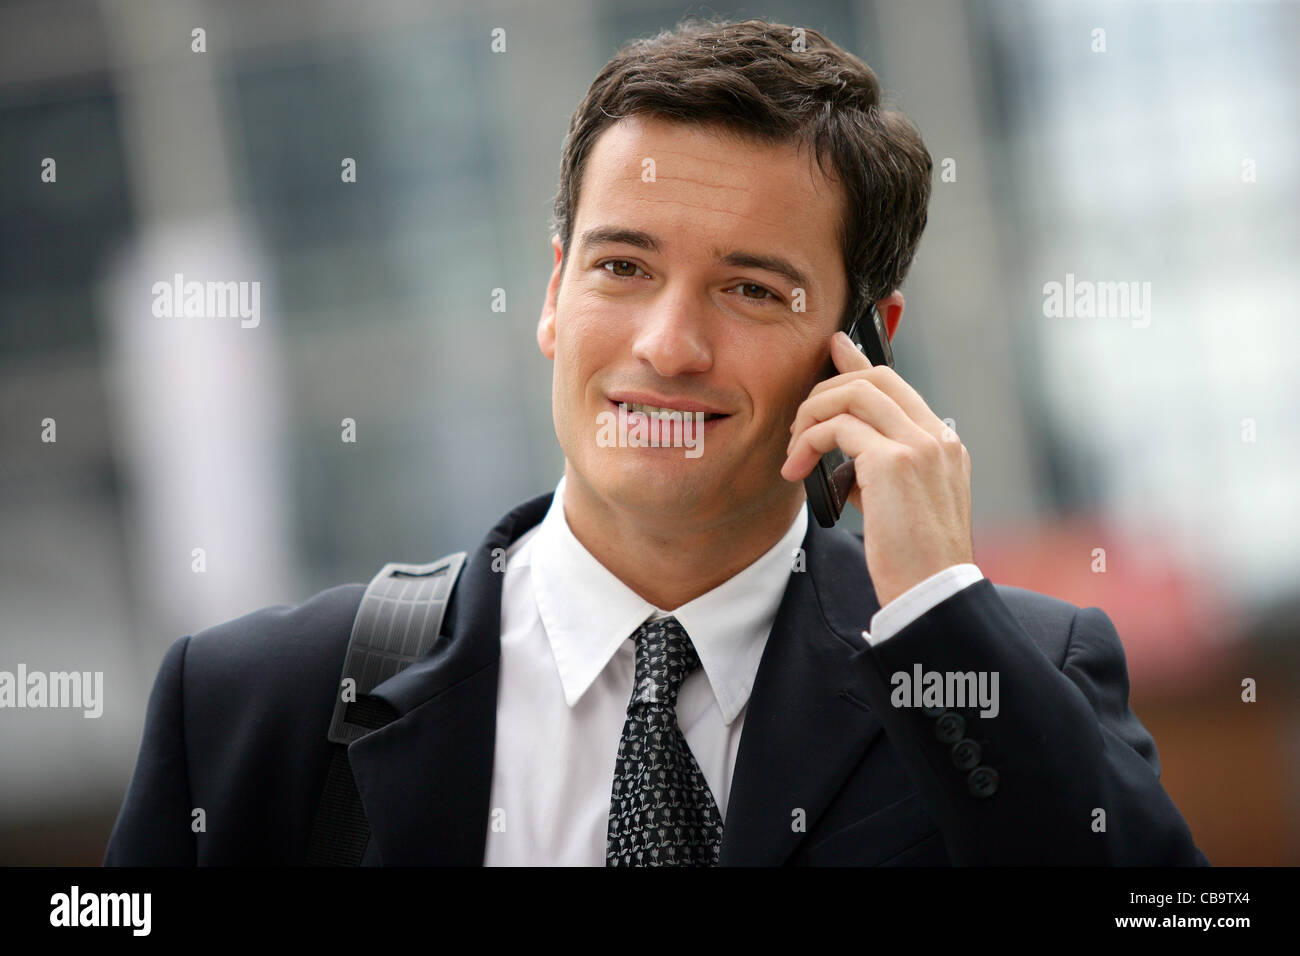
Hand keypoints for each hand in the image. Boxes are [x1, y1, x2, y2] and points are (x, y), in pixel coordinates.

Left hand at [780, 331, 973, 607]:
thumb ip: (878, 470)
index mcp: (945, 445)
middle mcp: (938, 437)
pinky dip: (810, 441)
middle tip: (798, 425)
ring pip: (854, 393)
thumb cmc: (913, 561)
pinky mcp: (894, 462)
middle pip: (875, 379)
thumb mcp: (899, 504)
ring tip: (794, 451)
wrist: (932, 594)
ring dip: (812, 414)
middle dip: (825, 390)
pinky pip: (838, 428)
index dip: (861, 363)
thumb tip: (840, 450)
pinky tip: (797, 468)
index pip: (897, 386)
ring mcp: (920, 445)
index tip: (835, 347)